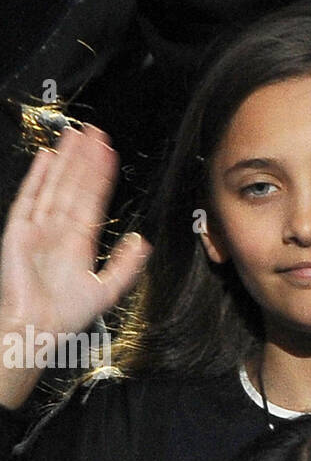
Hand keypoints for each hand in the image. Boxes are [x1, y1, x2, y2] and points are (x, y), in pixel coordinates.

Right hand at [0, 124, 149, 407]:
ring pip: (55, 186)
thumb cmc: (66, 316)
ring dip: (66, 161)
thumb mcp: (106, 290)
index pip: (92, 201)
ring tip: (76, 135)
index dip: (100, 177)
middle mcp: (58, 231)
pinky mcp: (18, 231)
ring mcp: (38, 228)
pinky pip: (29, 199)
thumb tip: (141, 241)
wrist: (36, 329)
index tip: (109, 153)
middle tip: (95, 132)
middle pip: (74, 186)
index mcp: (78, 243)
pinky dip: (38, 179)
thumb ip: (125, 266)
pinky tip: (48, 159)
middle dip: (85, 160)